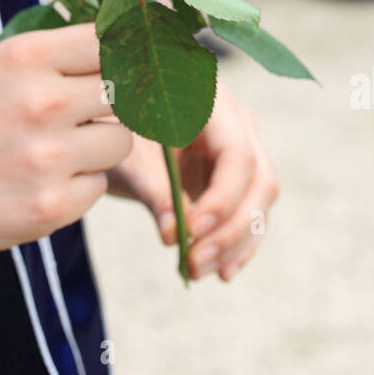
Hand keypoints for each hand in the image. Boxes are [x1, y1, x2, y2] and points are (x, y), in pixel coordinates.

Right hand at [0, 23, 130, 254]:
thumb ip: (57, 57)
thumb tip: (123, 46)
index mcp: (26, 57)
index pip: (111, 41)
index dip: (119, 56)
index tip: (115, 68)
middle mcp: (41, 102)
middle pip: (124, 92)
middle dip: (109, 104)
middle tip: (82, 116)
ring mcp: (48, 158)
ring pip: (121, 142)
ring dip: (98, 147)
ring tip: (56, 151)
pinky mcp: (51, 206)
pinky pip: (98, 186)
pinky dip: (78, 186)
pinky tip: (41, 182)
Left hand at [108, 83, 277, 281]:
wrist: (113, 131)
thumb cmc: (115, 133)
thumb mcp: (126, 157)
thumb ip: (151, 188)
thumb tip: (172, 234)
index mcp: (211, 102)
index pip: (237, 154)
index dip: (222, 198)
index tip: (192, 232)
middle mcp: (236, 123)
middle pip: (259, 180)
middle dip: (231, 229)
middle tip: (194, 263)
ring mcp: (243, 149)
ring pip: (260, 202)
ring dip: (234, 243)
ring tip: (198, 272)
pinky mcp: (239, 179)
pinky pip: (252, 214)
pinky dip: (238, 245)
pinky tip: (220, 271)